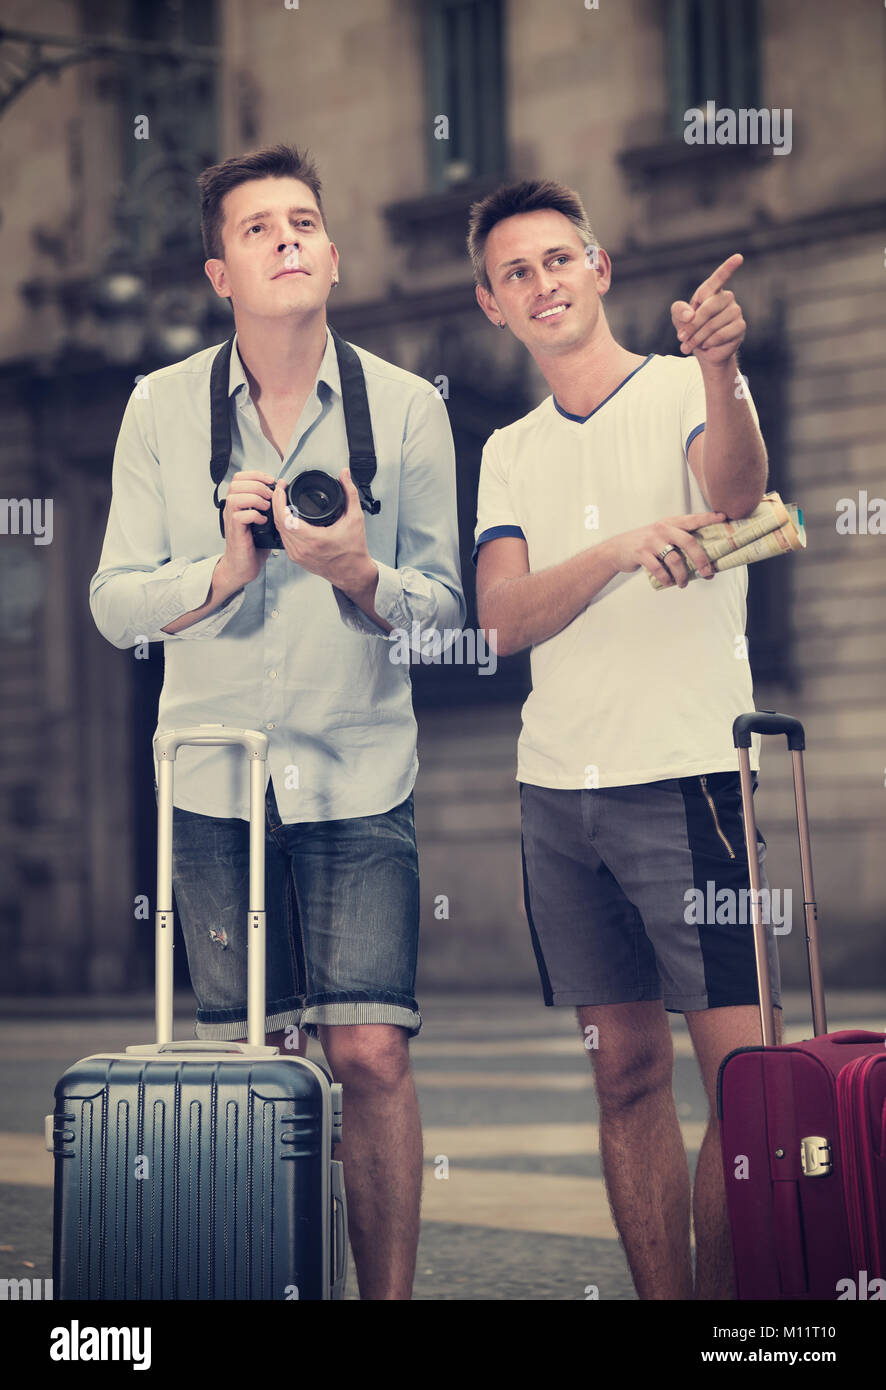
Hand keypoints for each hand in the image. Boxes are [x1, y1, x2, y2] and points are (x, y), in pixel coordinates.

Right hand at [219, 469, 275, 587]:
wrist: (242, 566)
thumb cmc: (252, 545)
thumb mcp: (262, 520)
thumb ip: (267, 507)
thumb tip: (283, 494)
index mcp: (238, 503)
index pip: (239, 478)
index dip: (255, 474)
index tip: (270, 480)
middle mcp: (231, 509)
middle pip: (236, 483)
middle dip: (257, 485)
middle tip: (269, 496)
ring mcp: (231, 520)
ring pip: (236, 497)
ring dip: (255, 499)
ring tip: (266, 507)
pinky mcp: (235, 532)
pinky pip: (239, 516)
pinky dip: (254, 515)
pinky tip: (263, 521)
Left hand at [271, 466, 376, 593]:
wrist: (353, 573)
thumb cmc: (354, 550)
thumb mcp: (356, 518)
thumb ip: (350, 493)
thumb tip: (344, 474)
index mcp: (314, 539)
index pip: (286, 517)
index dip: (279, 500)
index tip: (282, 487)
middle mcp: (302, 549)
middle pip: (278, 522)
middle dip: (276, 502)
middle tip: (280, 488)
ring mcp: (297, 555)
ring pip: (279, 531)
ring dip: (277, 513)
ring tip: (281, 499)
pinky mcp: (296, 559)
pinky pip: (284, 539)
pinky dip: (282, 525)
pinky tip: (285, 515)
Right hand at [607, 510, 726, 588]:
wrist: (617, 548)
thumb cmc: (646, 543)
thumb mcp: (661, 534)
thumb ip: (678, 539)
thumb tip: (703, 557)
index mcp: (670, 523)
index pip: (693, 519)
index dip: (708, 518)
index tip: (723, 517)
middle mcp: (662, 529)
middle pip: (688, 542)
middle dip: (701, 560)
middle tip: (708, 573)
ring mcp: (651, 540)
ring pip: (675, 560)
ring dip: (682, 575)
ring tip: (683, 583)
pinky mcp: (641, 553)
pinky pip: (659, 569)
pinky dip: (666, 579)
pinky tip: (669, 582)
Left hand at [671, 254, 745, 366]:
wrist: (704, 350)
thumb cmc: (692, 329)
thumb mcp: (679, 318)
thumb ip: (679, 310)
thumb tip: (690, 315)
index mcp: (711, 291)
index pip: (719, 278)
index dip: (728, 267)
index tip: (738, 257)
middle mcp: (726, 298)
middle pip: (708, 308)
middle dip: (692, 325)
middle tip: (681, 338)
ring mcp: (736, 311)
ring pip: (714, 324)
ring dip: (698, 337)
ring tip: (690, 344)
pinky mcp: (740, 326)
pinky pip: (722, 334)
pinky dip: (709, 342)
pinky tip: (706, 345)